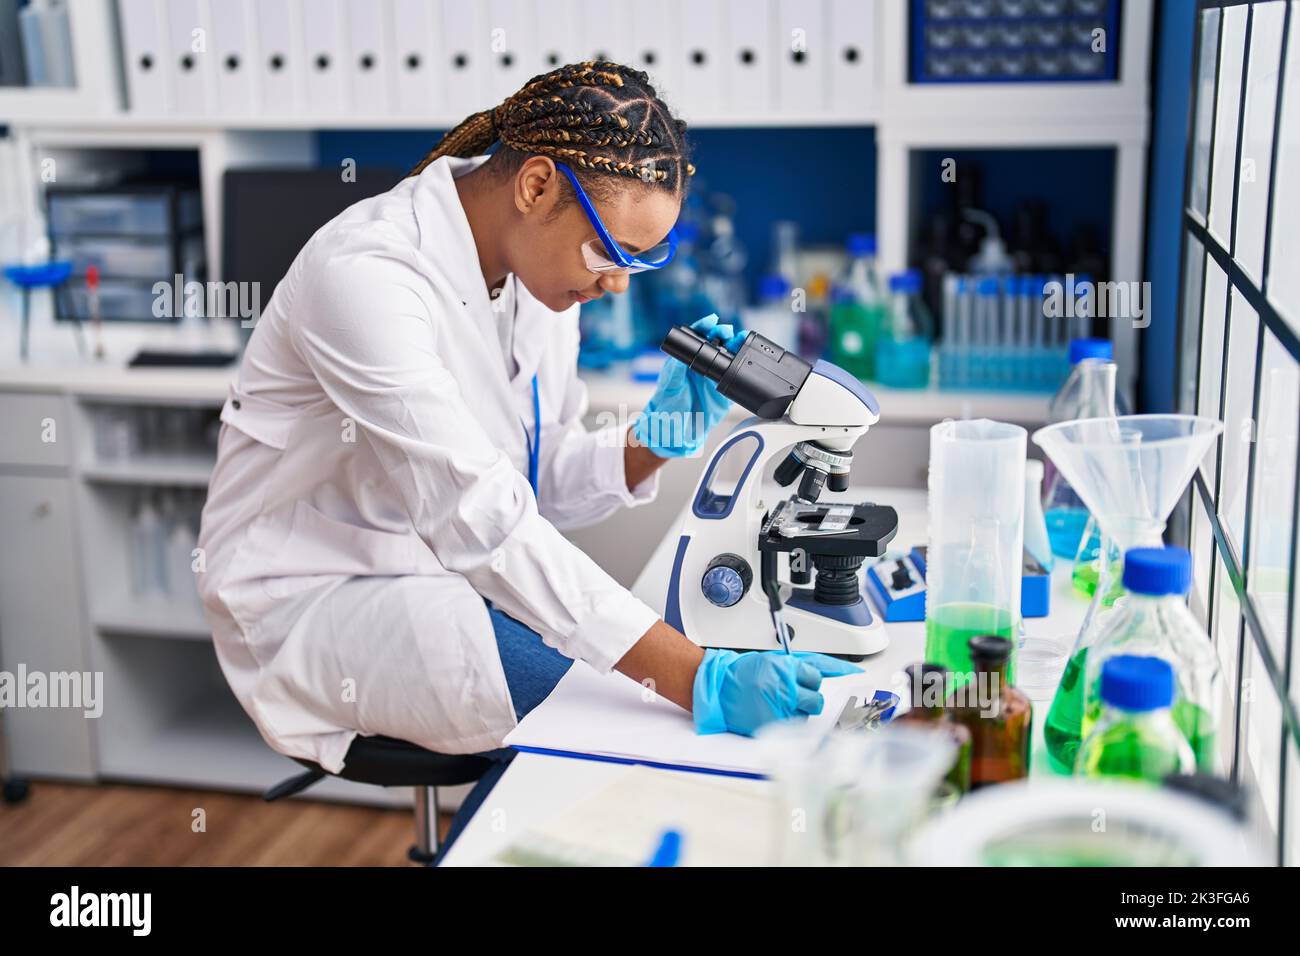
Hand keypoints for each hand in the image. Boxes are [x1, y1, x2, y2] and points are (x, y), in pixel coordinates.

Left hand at [633, 314, 748, 457]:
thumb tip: (679, 359)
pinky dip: (742, 367)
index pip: (696, 337)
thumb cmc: (665, 408)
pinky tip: (746, 359)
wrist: (675, 433)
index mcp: (685, 361)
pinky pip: (735, 376)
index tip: (712, 320)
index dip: (704, 326)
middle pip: (715, 343)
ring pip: (727, 356)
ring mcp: (713, 378)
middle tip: (728, 331)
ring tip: (740, 340)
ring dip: (735, 346)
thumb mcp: (669, 388)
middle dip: (723, 333)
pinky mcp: (723, 391)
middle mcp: (700, 367)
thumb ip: (674, 373)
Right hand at [692, 648, 862, 736]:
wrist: (718, 687)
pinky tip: (771, 710)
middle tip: (790, 691)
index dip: (840, 672)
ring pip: (806, 712)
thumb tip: (831, 671)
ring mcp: (780, 707)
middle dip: (808, 695)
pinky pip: (792, 724)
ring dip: (797, 708)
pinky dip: (785, 719)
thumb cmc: (743, 673)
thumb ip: (800, 666)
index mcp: (785, 667)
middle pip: (817, 697)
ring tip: (777, 700)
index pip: (819, 671)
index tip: (857, 674)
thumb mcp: (772, 661)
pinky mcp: (772, 723)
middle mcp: (785, 687)